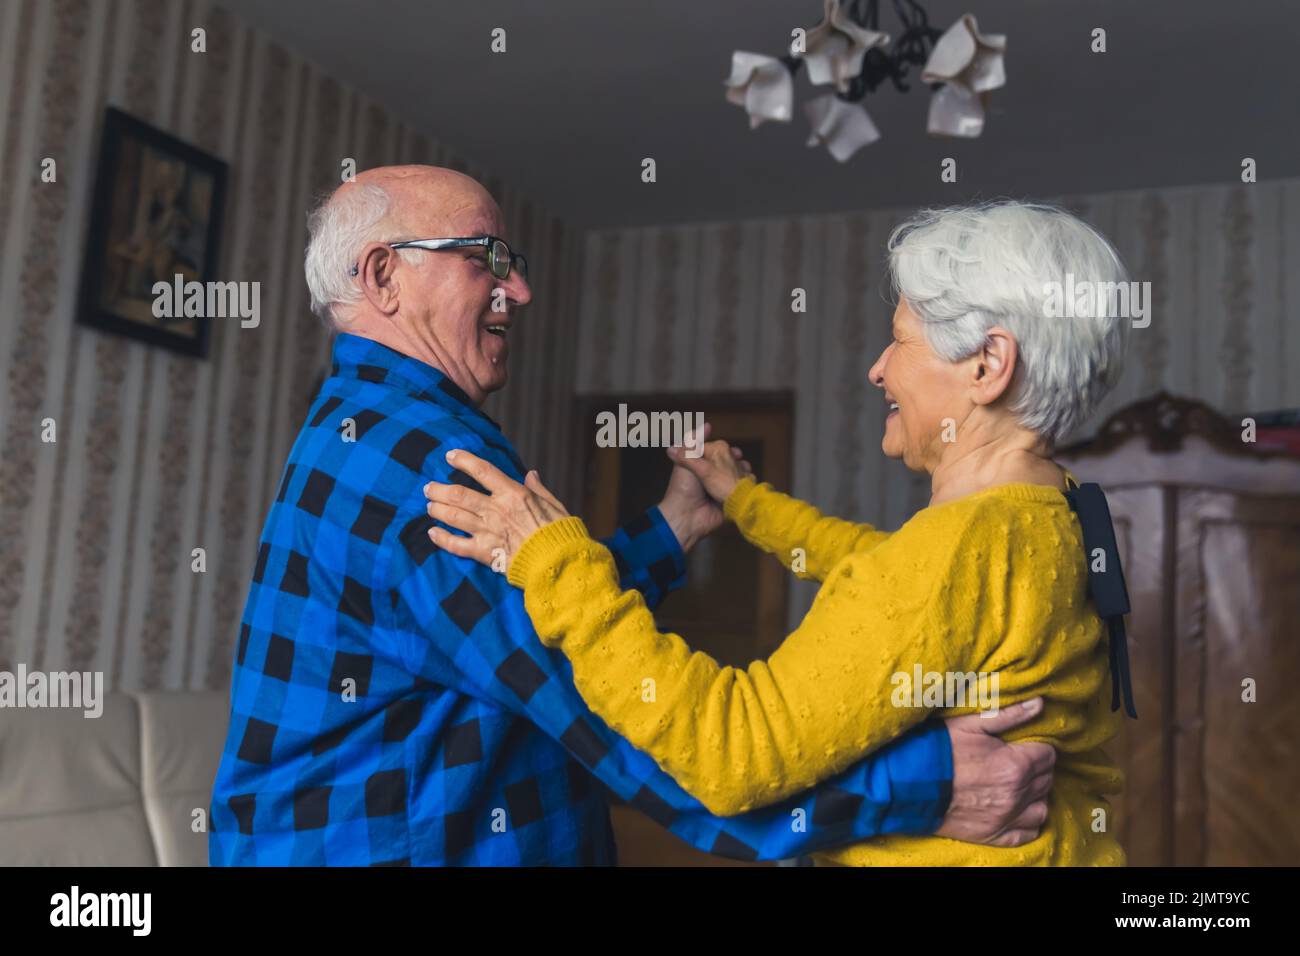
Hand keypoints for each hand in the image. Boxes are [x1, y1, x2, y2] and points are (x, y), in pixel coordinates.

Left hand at [423, 450, 568, 570]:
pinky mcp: (485, 553)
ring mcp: (488, 531)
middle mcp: (496, 509)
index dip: (463, 460)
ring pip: (453, 516)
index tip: (450, 455)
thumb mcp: (554, 504)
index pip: (482, 470)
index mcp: (513, 494)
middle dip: (439, 489)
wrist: (558, 562)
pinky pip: (456, 545)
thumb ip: (538, 489)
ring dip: (437, 509)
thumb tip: (531, 475)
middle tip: (429, 487)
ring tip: (429, 506)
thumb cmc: (560, 532)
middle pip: (459, 495)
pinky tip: (432, 533)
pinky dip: (442, 538)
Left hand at [658, 423, 752, 552]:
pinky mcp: (728, 502)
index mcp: (701, 468)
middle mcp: (712, 478)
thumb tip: (709, 425)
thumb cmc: (683, 486)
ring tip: (746, 472)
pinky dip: (745, 487)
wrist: (686, 515)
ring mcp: (721, 491)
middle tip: (742, 462)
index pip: (719, 456)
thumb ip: (694, 441)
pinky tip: (749, 483)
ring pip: (737, 478)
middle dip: (737, 463)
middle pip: (730, 466)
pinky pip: (740, 492)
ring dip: (743, 474)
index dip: (728, 453)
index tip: (736, 451)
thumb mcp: (686, 458)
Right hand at [935, 698, 1055, 846]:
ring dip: (1034, 796)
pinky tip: (1015, 810)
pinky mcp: (994, 835)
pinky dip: (1027, 822)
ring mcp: (1006, 818)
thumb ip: (1009, 715)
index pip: (1048, 755)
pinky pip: (1028, 833)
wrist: (910, 782)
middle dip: (1036, 770)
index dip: (1036, 748)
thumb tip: (1039, 704)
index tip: (1022, 747)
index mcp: (1015, 765)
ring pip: (1042, 808)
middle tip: (1016, 763)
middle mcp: (1016, 794)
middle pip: (1046, 780)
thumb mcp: (971, 725)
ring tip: (1018, 787)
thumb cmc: (940, 749)